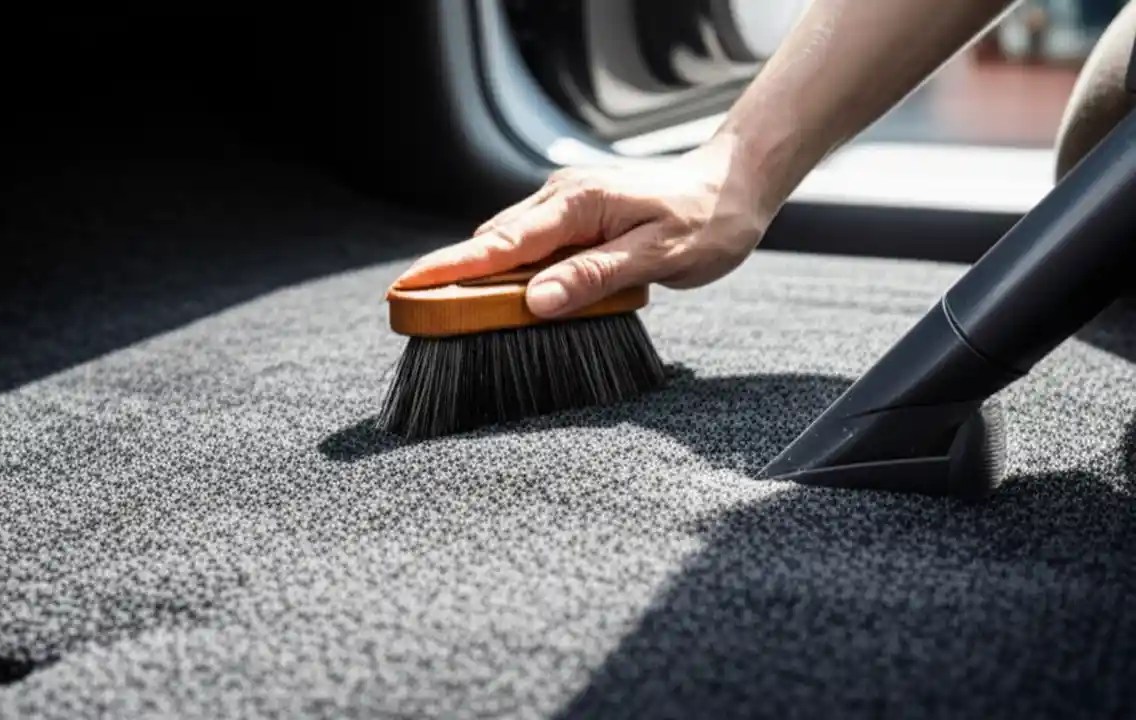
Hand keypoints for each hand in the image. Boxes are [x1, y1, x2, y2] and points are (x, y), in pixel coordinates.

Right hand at [391, 142, 776, 317]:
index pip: (499, 244)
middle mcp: (562, 199)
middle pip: (492, 245)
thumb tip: (537, 301)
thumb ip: (595, 278)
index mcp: (577, 205)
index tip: (407, 288)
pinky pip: (531, 247)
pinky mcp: (576, 218)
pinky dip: (514, 273)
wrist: (736, 187)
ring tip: (459, 318)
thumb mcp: (659, 256)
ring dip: (485, 279)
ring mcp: (567, 206)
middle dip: (454, 280)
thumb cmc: (708, 221)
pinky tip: (516, 300)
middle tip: (422, 321)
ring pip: (509, 246)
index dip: (449, 269)